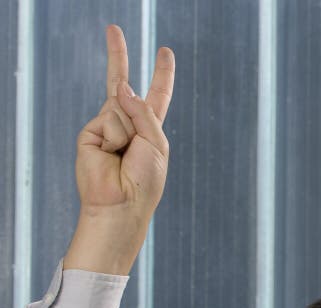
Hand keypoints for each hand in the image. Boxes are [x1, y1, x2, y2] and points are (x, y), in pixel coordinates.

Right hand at [64, 24, 174, 274]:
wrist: (121, 204)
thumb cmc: (144, 182)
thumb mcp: (156, 145)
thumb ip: (144, 112)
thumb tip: (122, 86)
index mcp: (149, 131)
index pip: (156, 97)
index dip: (162, 76)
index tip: (165, 52)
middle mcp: (128, 126)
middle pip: (124, 86)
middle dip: (118, 55)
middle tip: (112, 27)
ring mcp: (108, 127)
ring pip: (121, 107)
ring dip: (128, 131)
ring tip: (124, 156)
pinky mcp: (91, 132)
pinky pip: (110, 119)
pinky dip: (115, 135)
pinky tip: (111, 154)